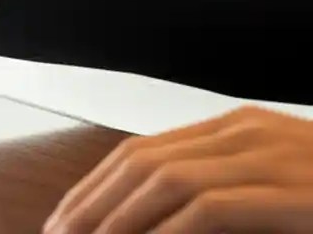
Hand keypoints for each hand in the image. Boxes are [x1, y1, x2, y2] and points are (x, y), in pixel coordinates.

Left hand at [46, 106, 312, 232]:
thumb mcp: (271, 187)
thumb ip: (218, 191)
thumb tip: (152, 219)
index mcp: (234, 127)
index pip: (140, 151)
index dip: (92, 187)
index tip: (62, 221)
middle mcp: (245, 132)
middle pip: (141, 162)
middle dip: (91, 203)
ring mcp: (271, 156)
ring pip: (166, 180)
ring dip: (118, 219)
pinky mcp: (296, 192)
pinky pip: (211, 207)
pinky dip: (168, 232)